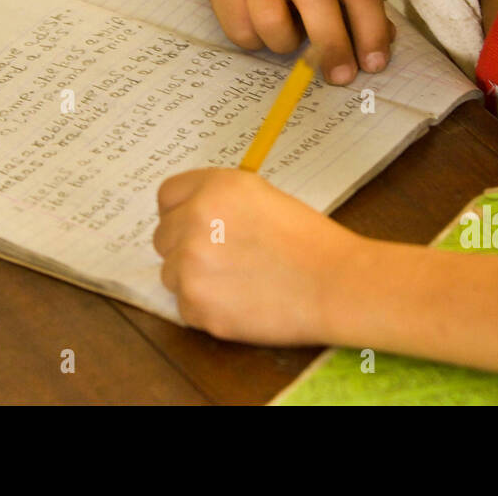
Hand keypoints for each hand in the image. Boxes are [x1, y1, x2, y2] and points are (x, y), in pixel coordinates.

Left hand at [154, 167, 360, 344]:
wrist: (334, 284)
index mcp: (214, 188)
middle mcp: (194, 221)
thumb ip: (220, 201)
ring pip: (170, 275)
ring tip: (238, 282)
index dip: (180, 211)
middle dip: (186, 248)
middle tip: (223, 259)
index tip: (191, 225)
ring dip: (195, 280)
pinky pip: (185, 308)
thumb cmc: (310, 242)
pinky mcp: (196, 306)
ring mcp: (191, 266)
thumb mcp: (262, 197)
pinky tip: (241, 302)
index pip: (167, 196)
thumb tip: (191, 216)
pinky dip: (207, 310)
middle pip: (163, 237)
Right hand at [193, 0, 395, 84]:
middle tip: (341, 77)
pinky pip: (243, 32)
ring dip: (285, 43)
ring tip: (285, 33)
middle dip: (333, 44)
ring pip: (273, 23)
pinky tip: (256, 23)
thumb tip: (383, 40)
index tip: (375, 63)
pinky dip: (255, 40)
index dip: (370, 28)